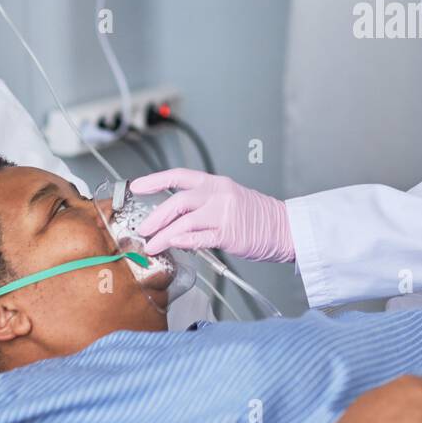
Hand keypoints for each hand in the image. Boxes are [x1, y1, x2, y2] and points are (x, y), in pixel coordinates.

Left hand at [128, 169, 293, 262]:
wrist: (285, 227)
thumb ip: (202, 204)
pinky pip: (198, 238)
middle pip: (177, 201)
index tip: (136, 186)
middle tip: (142, 229)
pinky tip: (173, 246)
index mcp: (216, 183)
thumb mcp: (228, 199)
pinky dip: (182, 242)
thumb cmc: (257, 216)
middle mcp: (218, 194)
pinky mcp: (228, 234)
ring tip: (151, 246)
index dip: (154, 180)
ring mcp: (224, 214)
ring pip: (183, 222)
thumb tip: (171, 217)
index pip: (179, 176)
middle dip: (155, 216)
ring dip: (162, 235)